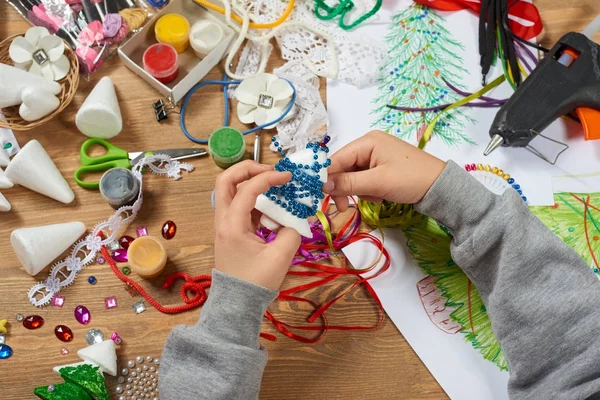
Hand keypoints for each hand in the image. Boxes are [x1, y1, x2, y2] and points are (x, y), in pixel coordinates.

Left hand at [214, 160, 300, 290]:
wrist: (237, 304)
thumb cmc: (256, 282)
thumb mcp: (280, 257)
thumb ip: (291, 232)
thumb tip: (292, 221)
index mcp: (231, 224)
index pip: (247, 189)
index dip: (269, 178)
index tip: (287, 177)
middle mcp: (223, 220)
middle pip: (226, 180)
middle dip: (248, 169)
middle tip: (271, 171)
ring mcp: (225, 225)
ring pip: (231, 191)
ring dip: (251, 183)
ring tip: (274, 187)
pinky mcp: (231, 231)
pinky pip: (240, 206)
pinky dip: (255, 200)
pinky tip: (273, 207)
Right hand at [323, 131, 445, 210]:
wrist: (440, 187)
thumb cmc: (410, 180)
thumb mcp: (377, 183)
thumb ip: (348, 183)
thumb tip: (321, 186)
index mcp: (367, 142)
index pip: (336, 158)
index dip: (326, 177)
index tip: (320, 195)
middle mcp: (369, 145)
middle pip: (343, 167)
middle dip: (344, 187)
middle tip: (343, 207)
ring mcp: (376, 156)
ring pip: (352, 176)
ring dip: (358, 190)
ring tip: (374, 198)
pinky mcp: (381, 167)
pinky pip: (364, 179)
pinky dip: (367, 190)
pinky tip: (379, 196)